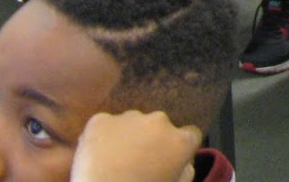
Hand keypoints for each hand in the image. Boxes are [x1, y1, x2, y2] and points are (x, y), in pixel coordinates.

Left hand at [70, 110, 200, 181]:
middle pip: (160, 126)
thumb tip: (185, 162)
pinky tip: (97, 156)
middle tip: (138, 163)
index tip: (168, 159)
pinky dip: (103, 137)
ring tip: (114, 161)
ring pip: (132, 123)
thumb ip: (185, 171)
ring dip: (128, 136)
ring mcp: (129, 117)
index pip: (191, 134)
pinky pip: (105, 124)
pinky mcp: (101, 120)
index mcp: (181, 141)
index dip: (179, 147)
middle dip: (152, 139)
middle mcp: (160, 121)